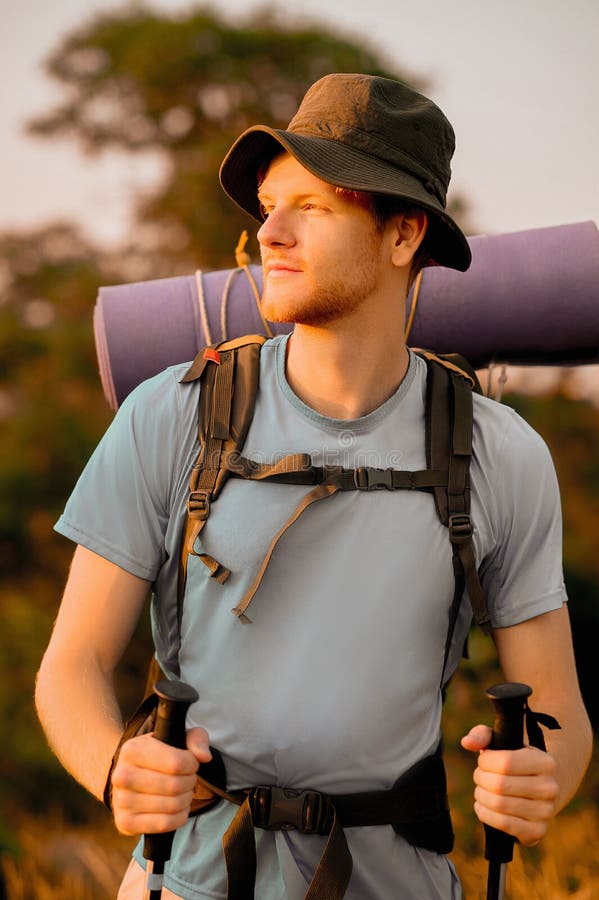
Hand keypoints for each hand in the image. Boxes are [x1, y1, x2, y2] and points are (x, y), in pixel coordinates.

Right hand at [111, 726, 214, 835]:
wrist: (133, 776)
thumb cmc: (160, 754)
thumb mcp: (178, 737)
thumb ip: (196, 739)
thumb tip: (204, 757)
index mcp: (131, 750)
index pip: (176, 763)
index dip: (192, 765)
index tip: (192, 763)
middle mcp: (121, 776)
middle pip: (174, 786)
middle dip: (190, 782)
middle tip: (189, 779)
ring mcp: (121, 801)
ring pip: (171, 805)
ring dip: (186, 799)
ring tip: (183, 791)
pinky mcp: (126, 823)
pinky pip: (164, 824)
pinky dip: (179, 817)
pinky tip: (178, 808)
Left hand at [461, 724, 558, 845]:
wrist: (537, 790)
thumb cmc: (514, 762)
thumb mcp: (502, 742)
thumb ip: (483, 735)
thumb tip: (467, 742)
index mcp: (545, 762)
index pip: (505, 762)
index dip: (485, 761)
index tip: (483, 760)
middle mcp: (550, 788)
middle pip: (499, 785)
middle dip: (481, 779)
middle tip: (480, 776)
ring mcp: (546, 812)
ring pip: (499, 804)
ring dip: (481, 796)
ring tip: (482, 790)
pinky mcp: (537, 831)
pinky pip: (503, 824)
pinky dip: (485, 814)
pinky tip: (483, 806)